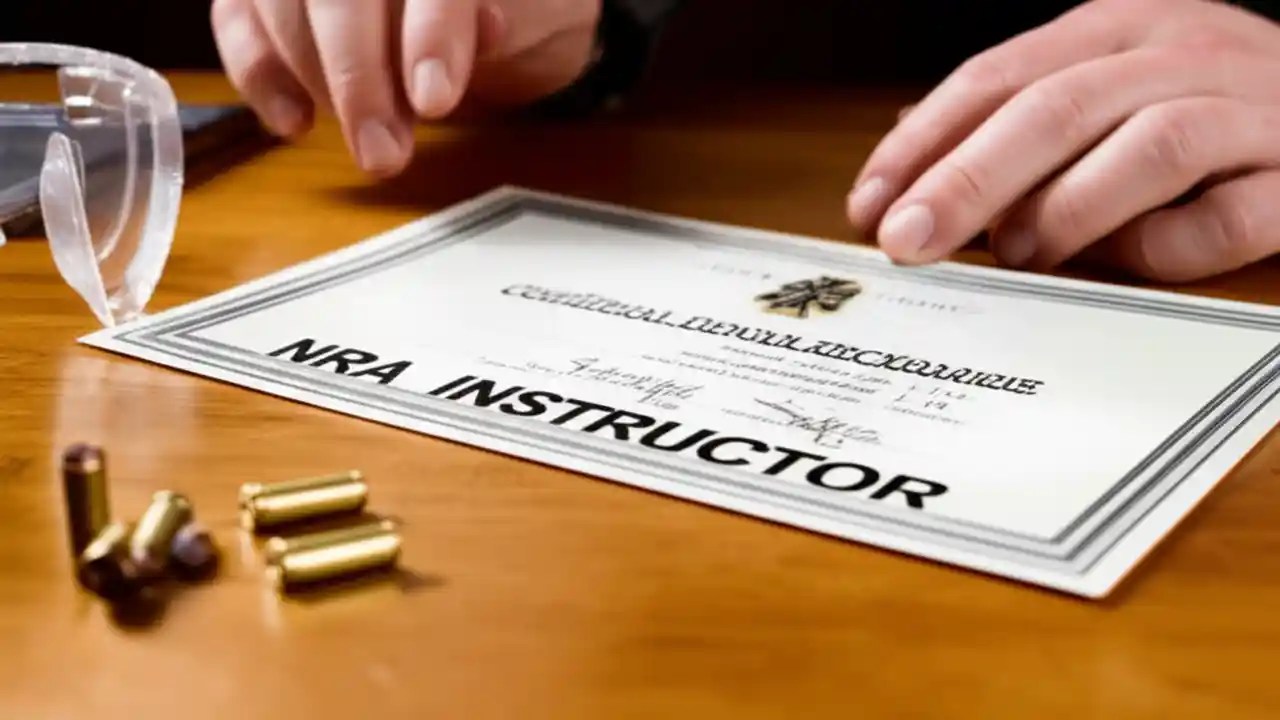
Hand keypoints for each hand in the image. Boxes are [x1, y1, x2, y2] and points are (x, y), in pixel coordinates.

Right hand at [211, 0, 601, 176]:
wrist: (512, 8)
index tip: (435, 101)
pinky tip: (297, 123)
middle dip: (358, 78)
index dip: (427, 33)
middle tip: (385, 153)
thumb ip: (484, 23)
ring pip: (278, 5)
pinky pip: (238, 19)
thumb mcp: (529, 11)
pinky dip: (259, 73)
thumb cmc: (520, 4)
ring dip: (322, 87)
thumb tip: (446, 62)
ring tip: (374, 146)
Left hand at [847, 0, 1279, 281]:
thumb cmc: (1212, 104)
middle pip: (1058, 107)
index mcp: (1119, 31)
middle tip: (907, 238)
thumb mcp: (1109, 87)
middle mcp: (1181, 55)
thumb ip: (1019, 119)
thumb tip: (910, 156)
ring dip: (1068, 204)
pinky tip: (1133, 260)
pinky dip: (1174, 243)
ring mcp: (1249, 111)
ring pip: (1151, 143)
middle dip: (969, 177)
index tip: (869, 202)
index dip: (924, 141)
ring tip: (1014, 253)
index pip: (998, 77)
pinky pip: (1233, 214)